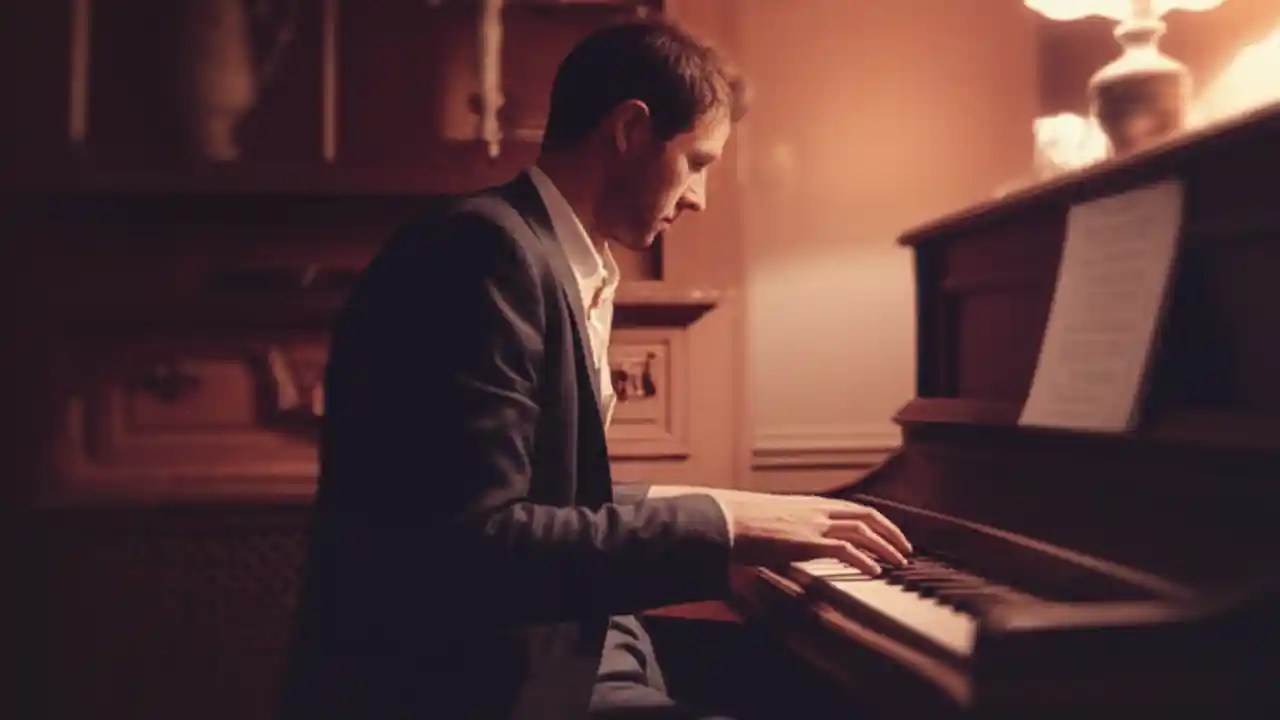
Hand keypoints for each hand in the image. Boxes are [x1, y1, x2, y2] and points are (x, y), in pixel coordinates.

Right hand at [712, 491, 912, 574]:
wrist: (725, 519)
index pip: (854, 509)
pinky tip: (875, 572)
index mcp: (811, 504)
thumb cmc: (741, 522)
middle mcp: (817, 510)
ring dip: (885, 547)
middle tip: (905, 548)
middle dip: (891, 531)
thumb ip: (788, 529)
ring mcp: (814, 524)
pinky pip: (846, 550)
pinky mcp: (807, 541)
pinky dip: (865, 560)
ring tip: (898, 562)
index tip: (889, 534)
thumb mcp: (773, 521)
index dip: (876, 521)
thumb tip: (789, 542)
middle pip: (867, 515)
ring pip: (862, 531)